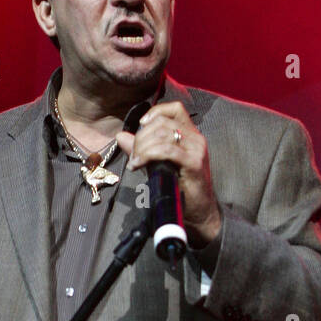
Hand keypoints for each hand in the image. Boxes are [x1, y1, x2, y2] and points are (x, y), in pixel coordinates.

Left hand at [113, 101, 221, 246]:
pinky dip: (148, 155)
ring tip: (135, 162)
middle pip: (162, 123)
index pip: (174, 109)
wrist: (199, 212)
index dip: (154, 112)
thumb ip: (141, 148)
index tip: (141, 125)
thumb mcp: (158, 164)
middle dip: (141, 137)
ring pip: (162, 135)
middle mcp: (196, 137)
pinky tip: (139, 164)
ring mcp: (196, 149)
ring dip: (142, 147)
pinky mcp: (194, 162)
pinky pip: (167, 151)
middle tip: (133, 154)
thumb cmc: (181, 189)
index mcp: (190, 134)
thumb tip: (120, 136)